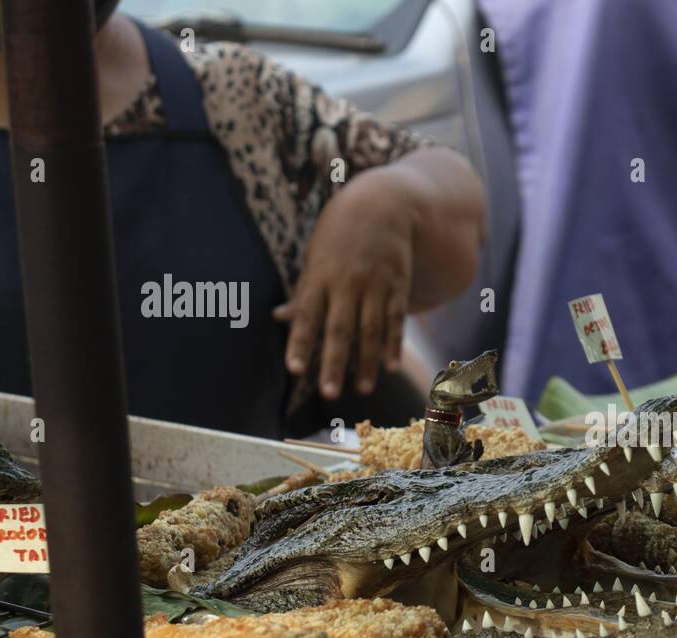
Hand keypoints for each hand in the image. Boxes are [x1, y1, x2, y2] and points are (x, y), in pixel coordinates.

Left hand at [276, 150, 484, 399]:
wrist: (384, 204)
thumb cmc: (341, 233)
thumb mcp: (317, 257)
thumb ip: (304, 292)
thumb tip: (278, 318)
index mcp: (321, 277)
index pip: (307, 316)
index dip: (300, 343)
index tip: (294, 370)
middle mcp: (347, 283)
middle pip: (340, 330)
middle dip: (333, 363)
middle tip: (328, 394)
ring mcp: (376, 285)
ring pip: (370, 330)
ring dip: (366, 362)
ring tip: (362, 390)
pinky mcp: (398, 286)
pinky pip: (396, 319)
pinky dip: (393, 343)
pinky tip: (390, 366)